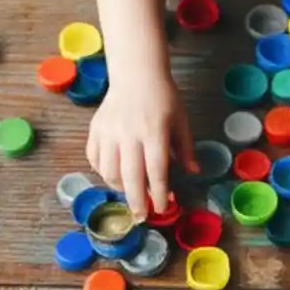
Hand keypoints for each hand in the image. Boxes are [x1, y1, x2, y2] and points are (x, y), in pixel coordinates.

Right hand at [86, 71, 196, 220]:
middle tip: (142, 215)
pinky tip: (115, 174)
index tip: (163, 208)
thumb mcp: (181, 121)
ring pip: (109, 172)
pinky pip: (95, 160)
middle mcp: (129, 133)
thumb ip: (186, 149)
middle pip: (131, 177)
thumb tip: (193, 172)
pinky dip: (104, 172)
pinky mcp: (95, 130)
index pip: (156, 170)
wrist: (136, 74)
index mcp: (154, 132)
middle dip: (137, 201)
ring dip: (120, 187)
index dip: (159, 193)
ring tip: (130, 190)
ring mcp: (109, 132)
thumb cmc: (163, 98)